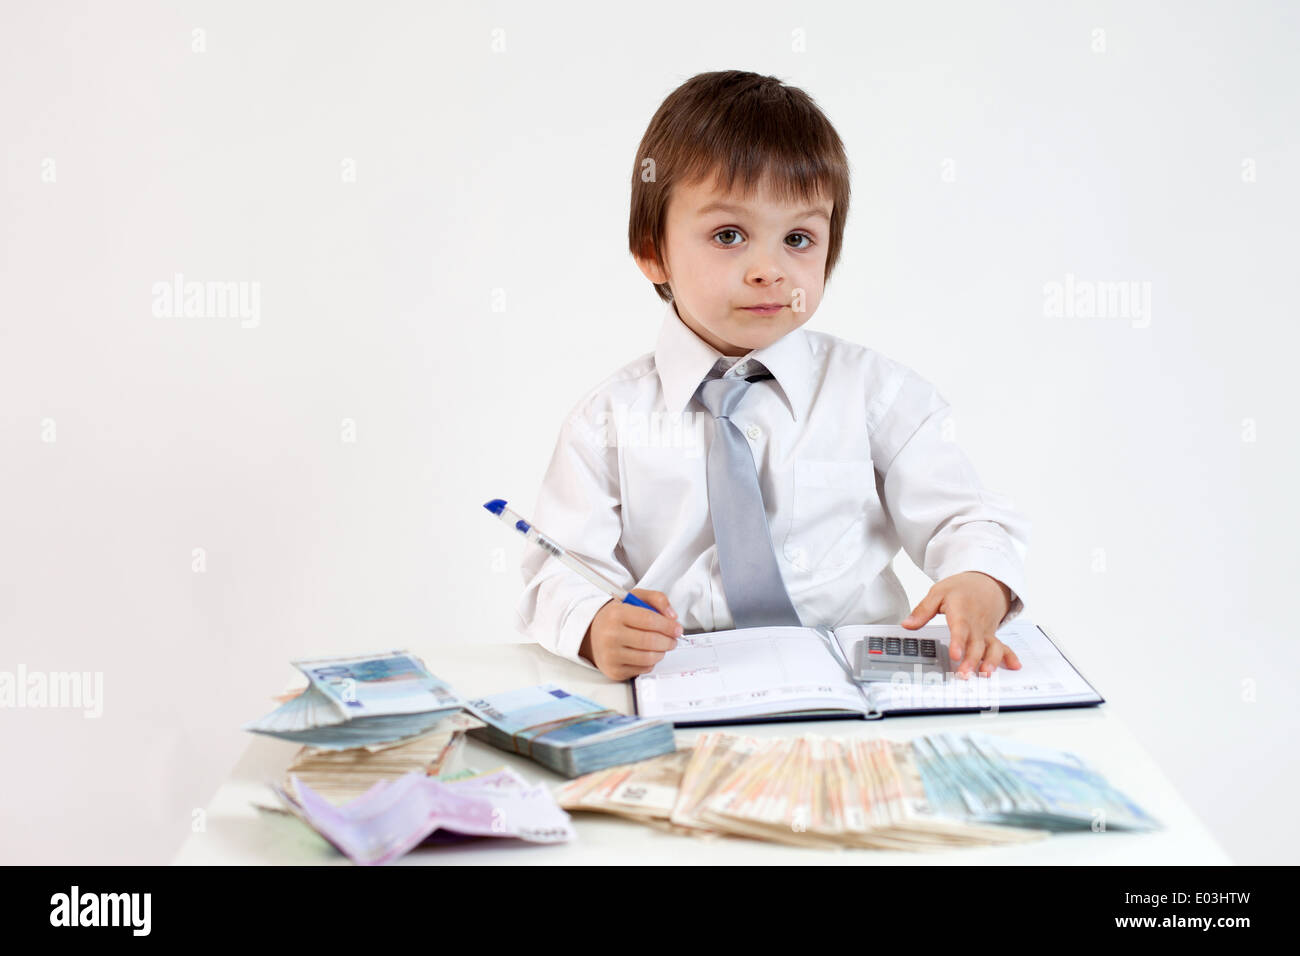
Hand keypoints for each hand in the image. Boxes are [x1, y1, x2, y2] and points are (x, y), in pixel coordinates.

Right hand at [580, 589, 682, 680]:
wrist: (592, 633)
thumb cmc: (616, 616)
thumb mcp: (634, 598)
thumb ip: (656, 599)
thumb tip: (672, 616)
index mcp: (616, 614)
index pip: (649, 620)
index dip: (668, 626)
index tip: (677, 628)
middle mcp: (610, 635)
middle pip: (651, 641)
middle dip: (669, 641)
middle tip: (673, 639)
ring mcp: (611, 655)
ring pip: (649, 658)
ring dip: (662, 652)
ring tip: (662, 646)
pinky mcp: (614, 671)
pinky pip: (642, 669)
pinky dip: (651, 662)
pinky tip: (648, 653)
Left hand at [900, 571, 1019, 678]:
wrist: (985, 582)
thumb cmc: (961, 588)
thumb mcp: (937, 592)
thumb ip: (922, 611)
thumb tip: (907, 625)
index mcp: (961, 611)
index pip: (960, 628)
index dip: (958, 642)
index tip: (955, 654)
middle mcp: (976, 623)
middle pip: (975, 643)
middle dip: (971, 660)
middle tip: (964, 674)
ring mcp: (985, 631)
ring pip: (990, 647)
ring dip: (990, 661)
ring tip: (985, 674)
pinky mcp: (991, 635)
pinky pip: (1002, 645)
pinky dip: (1010, 655)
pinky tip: (1014, 666)